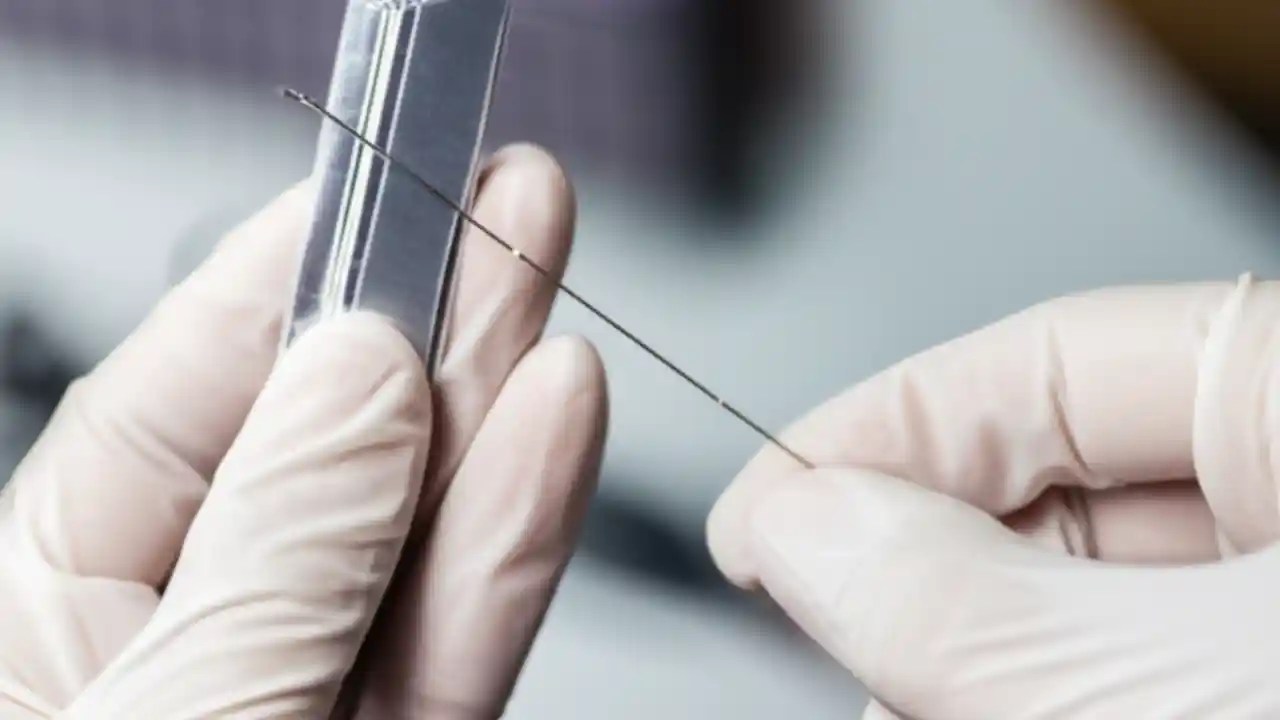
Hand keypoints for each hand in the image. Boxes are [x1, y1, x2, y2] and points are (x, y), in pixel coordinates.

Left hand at [0, 145, 605, 718]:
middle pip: (317, 458)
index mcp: (53, 625)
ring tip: (539, 273)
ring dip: (490, 400)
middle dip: (417, 318)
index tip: (366, 197)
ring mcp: (305, 699)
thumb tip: (359, 385)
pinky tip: (552, 423)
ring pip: (411, 541)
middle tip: (494, 204)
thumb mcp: (173, 707)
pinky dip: (521, 537)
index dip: (273, 291)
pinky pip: (462, 638)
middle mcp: (187, 651)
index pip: (167, 414)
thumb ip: (278, 552)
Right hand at [709, 279, 1279, 718]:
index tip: (758, 516)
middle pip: (1064, 478)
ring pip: (1098, 588)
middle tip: (823, 629)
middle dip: (925, 560)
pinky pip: (1148, 656)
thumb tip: (805, 533)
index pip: (1051, 358)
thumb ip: (982, 607)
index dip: (879, 429)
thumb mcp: (1178, 681)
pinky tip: (984, 706)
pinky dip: (1054, 687)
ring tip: (895, 703)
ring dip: (978, 643)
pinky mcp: (1272, 665)